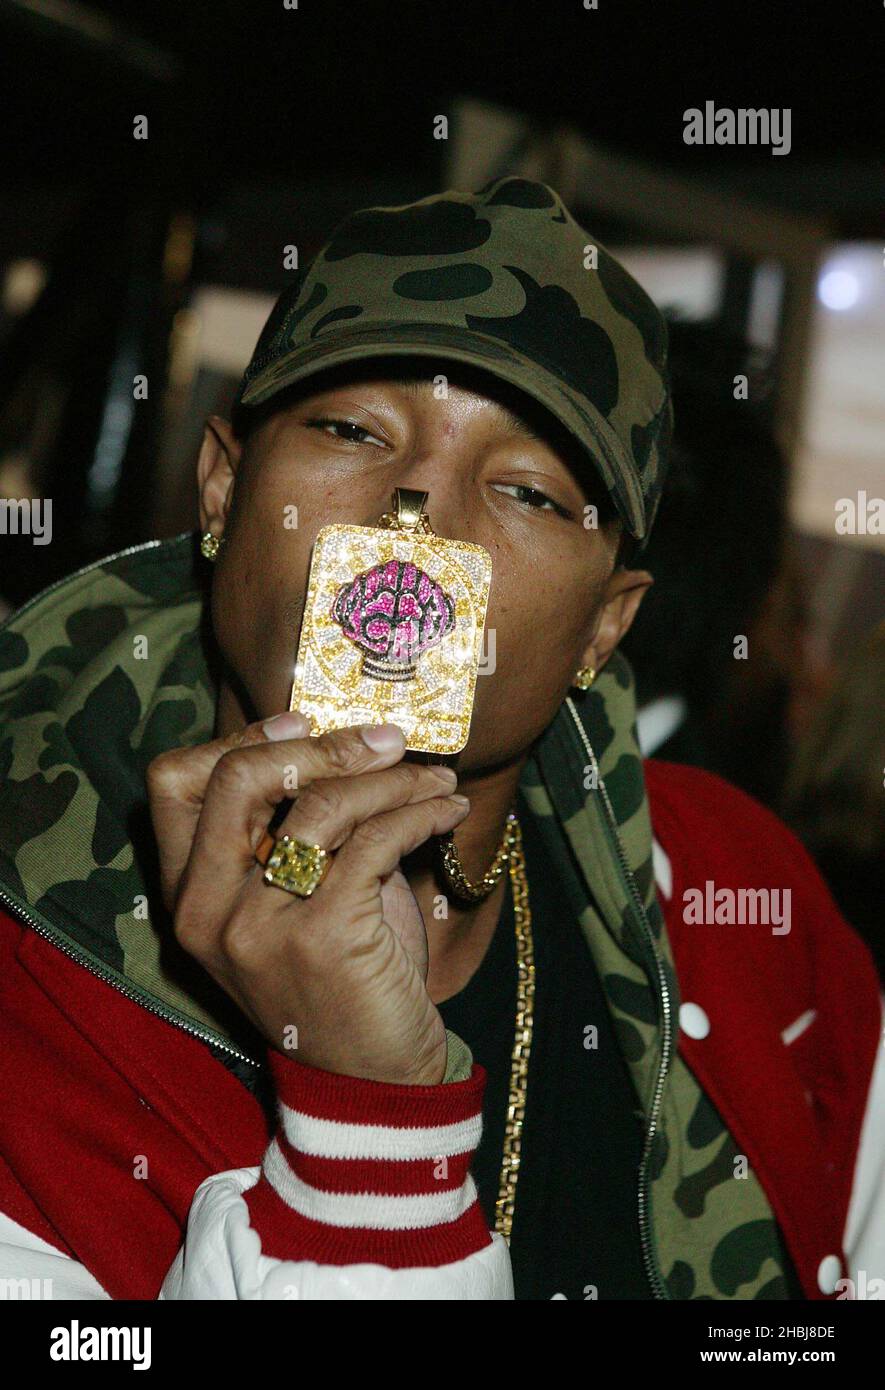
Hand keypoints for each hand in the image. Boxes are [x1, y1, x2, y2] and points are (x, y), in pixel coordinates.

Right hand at [145, 714, 468, 1084]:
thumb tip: (351, 740)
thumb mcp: (296, 900)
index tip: (307, 727)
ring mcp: (258, 925)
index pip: (175, 783)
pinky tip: (447, 812)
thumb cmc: (340, 976)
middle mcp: (206, 909)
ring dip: (392, 778)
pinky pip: (375, 840)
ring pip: (321, 805)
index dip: (241, 739)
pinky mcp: (322, 937)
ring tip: (435, 779)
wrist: (373, 1077)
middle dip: (321, 745)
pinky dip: (420, 812)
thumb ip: (297, 829)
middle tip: (386, 743)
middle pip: (239, 777)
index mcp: (187, 894)